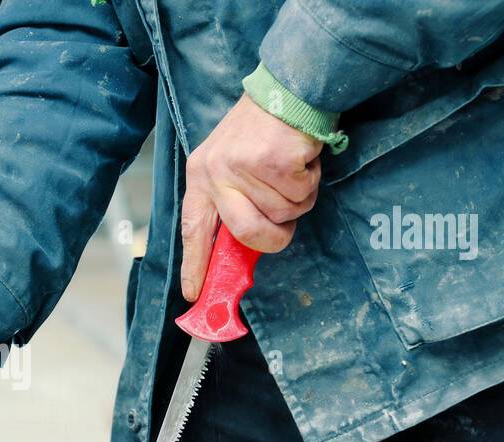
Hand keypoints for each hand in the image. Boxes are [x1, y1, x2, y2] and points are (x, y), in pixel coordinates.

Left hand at [180, 94, 321, 300]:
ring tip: (290, 170)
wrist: (287, 86)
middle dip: (273, 238)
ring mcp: (245, 167)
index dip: (194, 264)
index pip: (193, 228)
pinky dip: (310, 181)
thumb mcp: (230, 161)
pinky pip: (302, 194)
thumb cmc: (261, 130)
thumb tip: (240, 246)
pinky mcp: (276, 160)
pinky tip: (300, 158)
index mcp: (201, 175)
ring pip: (282, 214)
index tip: (193, 293)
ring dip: (297, 198)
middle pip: (246, 233)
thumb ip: (230, 200)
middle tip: (284, 225)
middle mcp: (217, 172)